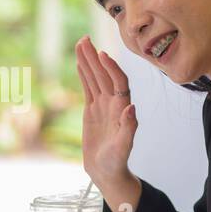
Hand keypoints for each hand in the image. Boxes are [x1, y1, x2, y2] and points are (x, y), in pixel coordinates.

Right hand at [75, 36, 137, 192]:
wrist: (107, 171)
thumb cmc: (117, 161)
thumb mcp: (123, 147)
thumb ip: (129, 128)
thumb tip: (131, 108)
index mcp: (123, 109)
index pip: (119, 82)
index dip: (111, 68)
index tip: (102, 55)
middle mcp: (114, 103)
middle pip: (104, 75)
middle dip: (94, 57)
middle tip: (85, 40)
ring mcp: (103, 105)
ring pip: (95, 78)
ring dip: (88, 61)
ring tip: (80, 43)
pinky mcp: (93, 110)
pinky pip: (88, 87)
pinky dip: (83, 74)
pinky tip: (78, 62)